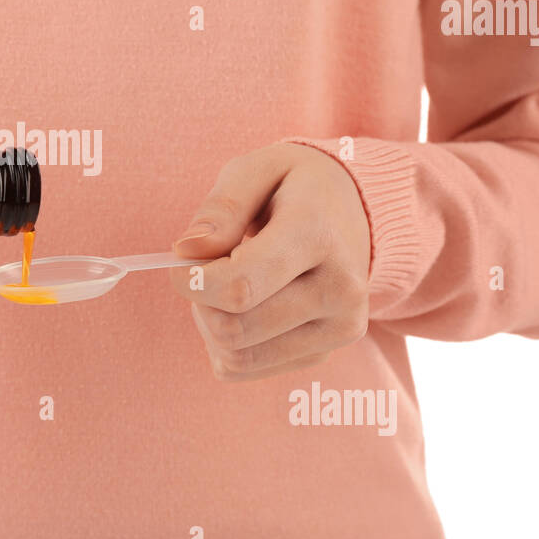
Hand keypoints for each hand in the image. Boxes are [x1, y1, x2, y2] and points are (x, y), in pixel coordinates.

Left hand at [169, 143, 370, 381]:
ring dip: (210, 327)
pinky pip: (247, 369)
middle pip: (234, 328)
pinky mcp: (325, 352)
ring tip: (225, 288)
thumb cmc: (295, 187)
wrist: (359, 212)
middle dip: (200, 303)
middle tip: (206, 271)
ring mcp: (339, 326)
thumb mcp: (258, 169)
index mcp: (317, 234)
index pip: (240, 286)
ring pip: (238, 356)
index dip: (193, 283)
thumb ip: (222, 207)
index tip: (180, 265)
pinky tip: (242, 310)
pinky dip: (227, 346)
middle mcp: (339, 287)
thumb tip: (188, 251)